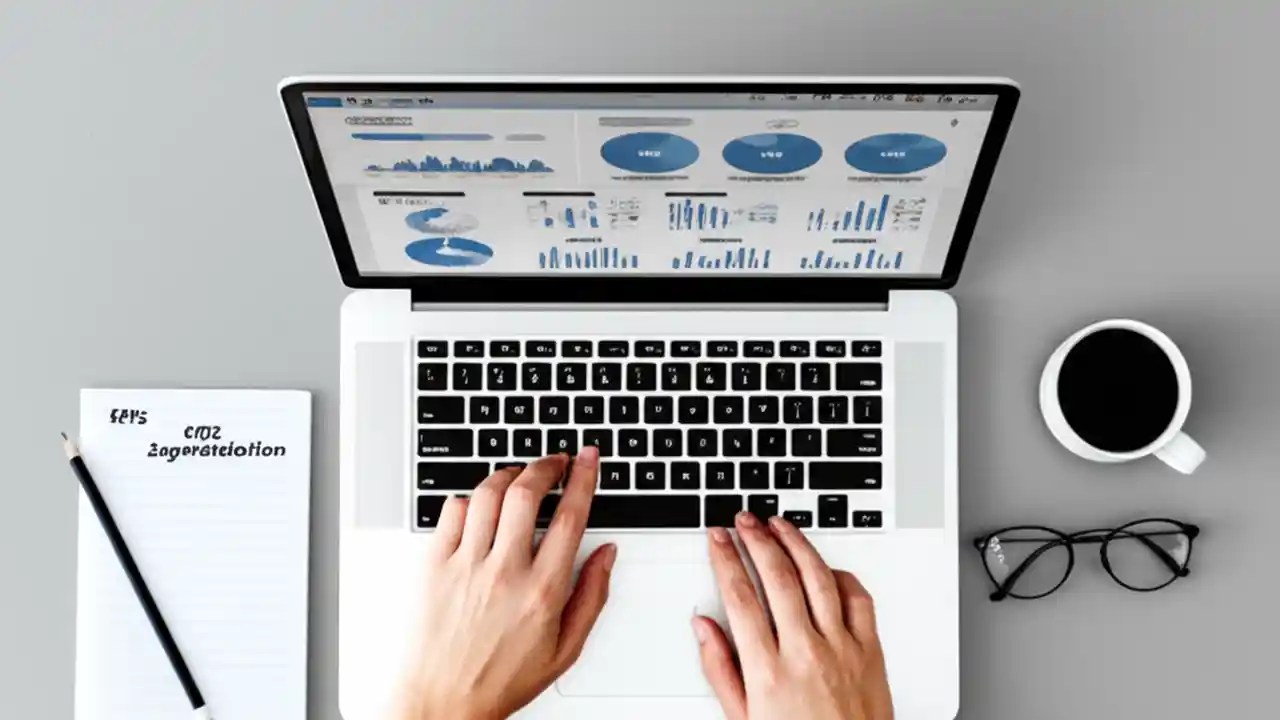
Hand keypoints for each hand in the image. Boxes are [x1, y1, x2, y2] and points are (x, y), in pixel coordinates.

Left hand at [396, 448, 614, 719]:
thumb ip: (592, 596)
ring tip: (518, 475)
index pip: (570, 515)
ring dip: (508, 474)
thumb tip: (607, 554)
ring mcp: (466, 566)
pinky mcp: (434, 567)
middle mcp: (504, 572)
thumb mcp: (565, 649)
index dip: (582, 477)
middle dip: (545, 465)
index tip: (586, 459)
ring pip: (488, 494)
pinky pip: (452, 512)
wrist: (443, 703)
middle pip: (527, 492)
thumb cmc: (501, 680)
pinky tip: (480, 503)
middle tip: (554, 460)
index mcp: (543, 591)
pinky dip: (469, 498)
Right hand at [694, 512, 892, 719]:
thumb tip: (704, 627)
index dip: (726, 559)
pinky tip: (826, 565)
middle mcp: (806, 653)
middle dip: (756, 539)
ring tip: (780, 525)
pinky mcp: (871, 651)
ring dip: (796, 543)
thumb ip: (721, 669)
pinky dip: (842, 575)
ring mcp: (843, 649)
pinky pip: (859, 599)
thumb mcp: (743, 719)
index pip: (740, 597)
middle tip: (744, 520)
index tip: (718, 539)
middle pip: (777, 576)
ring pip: (818, 577)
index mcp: (769, 671)